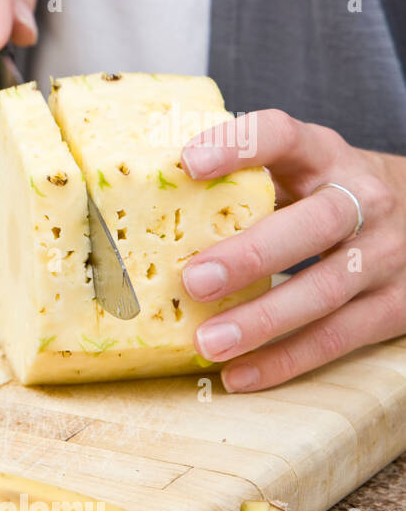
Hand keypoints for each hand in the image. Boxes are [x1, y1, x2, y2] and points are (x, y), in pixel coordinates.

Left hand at [179, 110, 405, 391]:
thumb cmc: (320, 196)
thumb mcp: (292, 172)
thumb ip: (234, 183)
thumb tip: (130, 204)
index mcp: (324, 156)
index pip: (285, 135)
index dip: (239, 145)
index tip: (187, 164)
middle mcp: (364, 200)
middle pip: (315, 224)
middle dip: (252, 254)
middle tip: (193, 280)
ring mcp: (385, 255)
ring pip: (327, 289)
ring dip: (263, 320)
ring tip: (208, 342)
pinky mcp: (393, 306)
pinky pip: (338, 338)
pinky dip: (285, 360)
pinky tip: (238, 374)